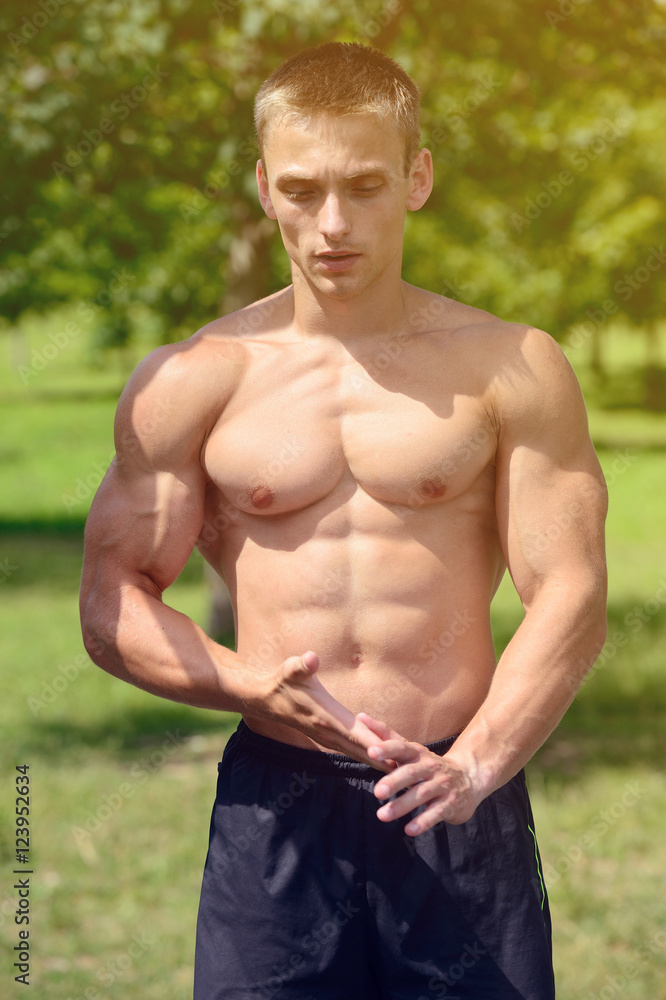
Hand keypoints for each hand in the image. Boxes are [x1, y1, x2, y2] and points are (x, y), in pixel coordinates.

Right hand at [248, 651, 401, 770]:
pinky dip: (368, 757)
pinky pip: (352, 751)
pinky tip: (381, 761)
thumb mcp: (290, 669)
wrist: (267, 700)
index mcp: (326, 717)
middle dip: (385, 759)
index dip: (374, 743)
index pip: (355, 733)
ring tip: (404, 770)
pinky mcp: (328, 738)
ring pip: (358, 754)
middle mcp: (328, 732)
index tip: (394, 754)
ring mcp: (328, 738)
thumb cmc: (283, 681)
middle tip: (411, 770)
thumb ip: (302, 665)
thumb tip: (310, 658)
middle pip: (362, 750)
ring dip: (378, 761)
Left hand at [358, 712, 480, 834]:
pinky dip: (422, 822)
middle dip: (394, 781)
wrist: (468, 779)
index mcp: (418, 753)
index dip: (387, 749)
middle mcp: (431, 767)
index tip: (371, 751)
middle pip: (411, 773)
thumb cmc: (428, 765)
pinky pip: (436, 813)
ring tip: (383, 815)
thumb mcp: (411, 750)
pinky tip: (409, 830)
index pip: (402, 748)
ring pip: (422, 794)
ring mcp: (442, 785)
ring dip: (402, 805)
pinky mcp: (450, 804)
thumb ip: (386, 737)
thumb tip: (360, 716)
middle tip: (378, 792)